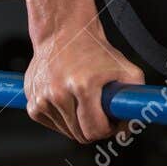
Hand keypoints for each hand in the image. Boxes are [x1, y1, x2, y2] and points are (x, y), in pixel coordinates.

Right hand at [24, 29, 144, 142]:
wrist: (63, 30)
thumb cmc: (93, 49)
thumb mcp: (124, 67)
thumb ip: (134, 97)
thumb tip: (130, 126)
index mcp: (83, 86)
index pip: (95, 130)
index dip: (108, 129)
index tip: (111, 120)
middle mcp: (59, 93)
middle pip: (81, 135)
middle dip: (94, 127)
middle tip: (100, 110)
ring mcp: (42, 98)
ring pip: (67, 131)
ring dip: (77, 122)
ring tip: (83, 98)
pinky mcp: (32, 102)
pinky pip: (52, 124)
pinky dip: (62, 118)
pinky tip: (68, 98)